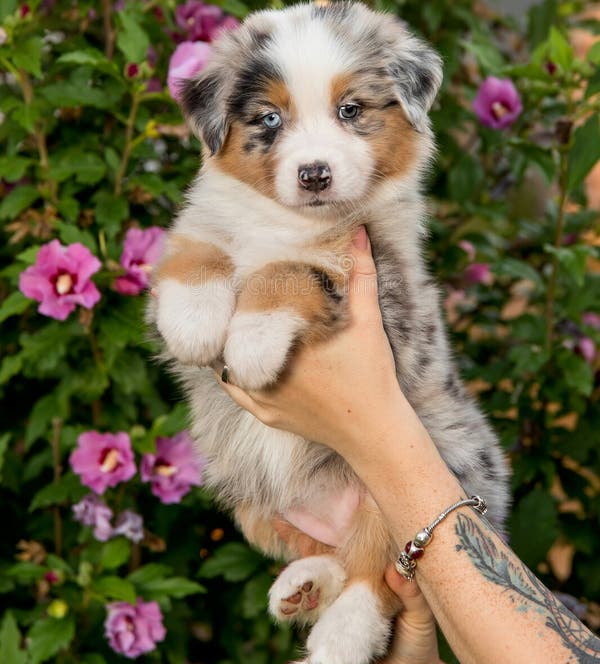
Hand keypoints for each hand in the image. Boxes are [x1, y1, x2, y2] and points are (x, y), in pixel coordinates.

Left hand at [215, 226, 410, 459]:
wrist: (372, 432)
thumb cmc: (372, 375)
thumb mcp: (368, 321)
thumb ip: (361, 275)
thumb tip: (360, 231)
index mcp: (287, 342)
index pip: (242, 313)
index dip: (220, 292)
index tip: (201, 274)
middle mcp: (267, 371)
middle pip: (226, 337)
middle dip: (211, 316)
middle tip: (181, 293)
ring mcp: (262, 397)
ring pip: (222, 365)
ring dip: (213, 344)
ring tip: (193, 321)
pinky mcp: (265, 415)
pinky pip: (232, 389)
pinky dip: (223, 371)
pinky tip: (216, 355)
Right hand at [272, 516, 449, 663]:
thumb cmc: (419, 645)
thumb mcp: (421, 615)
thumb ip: (412, 593)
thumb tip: (396, 569)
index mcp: (367, 577)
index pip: (343, 546)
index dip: (326, 525)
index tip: (308, 503)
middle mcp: (346, 590)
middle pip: (317, 560)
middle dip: (299, 539)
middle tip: (281, 518)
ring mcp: (332, 612)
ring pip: (306, 587)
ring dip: (294, 578)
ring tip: (287, 571)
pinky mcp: (325, 637)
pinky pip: (304, 621)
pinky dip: (291, 610)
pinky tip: (283, 603)